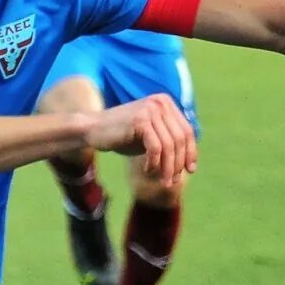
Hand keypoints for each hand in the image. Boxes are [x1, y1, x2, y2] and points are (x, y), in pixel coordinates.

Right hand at [81, 94, 195, 182]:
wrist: (93, 129)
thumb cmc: (123, 135)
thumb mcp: (151, 136)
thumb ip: (168, 141)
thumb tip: (191, 160)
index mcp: (166, 103)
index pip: (187, 131)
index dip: (190, 152)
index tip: (190, 170)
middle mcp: (160, 103)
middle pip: (180, 139)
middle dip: (179, 163)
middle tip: (174, 180)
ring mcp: (150, 110)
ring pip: (169, 146)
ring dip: (168, 168)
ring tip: (164, 182)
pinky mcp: (140, 120)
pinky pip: (156, 147)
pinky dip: (155, 163)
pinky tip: (148, 170)